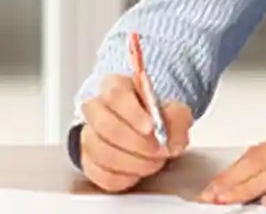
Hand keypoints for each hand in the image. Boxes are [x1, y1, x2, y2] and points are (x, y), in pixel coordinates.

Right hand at [79, 74, 193, 191]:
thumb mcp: (174, 111)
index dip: (133, 113)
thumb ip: (177, 118)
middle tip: (158, 151)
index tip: (152, 128)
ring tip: (153, 162)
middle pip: (104, 124)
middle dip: (135, 142)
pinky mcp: (88, 162)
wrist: (146, 135)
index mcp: (116, 87)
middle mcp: (96, 108)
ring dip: (131, 162)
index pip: (115, 95)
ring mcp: (88, 135)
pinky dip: (122, 177)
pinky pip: (100, 173)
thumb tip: (169, 135)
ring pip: (100, 150)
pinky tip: (137, 172)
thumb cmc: (157, 119)